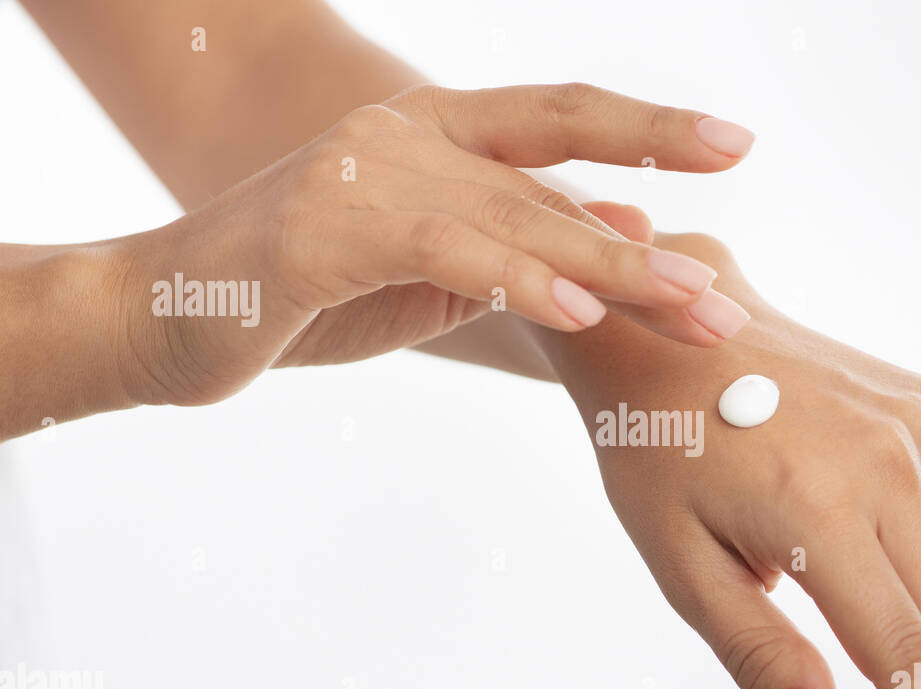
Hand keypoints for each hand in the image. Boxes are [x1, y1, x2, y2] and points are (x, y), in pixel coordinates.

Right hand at [110, 83, 755, 405]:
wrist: (164, 314)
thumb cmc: (306, 295)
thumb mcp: (432, 270)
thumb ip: (515, 247)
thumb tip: (621, 232)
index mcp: (435, 136)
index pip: (559, 119)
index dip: (648, 124)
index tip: (733, 143)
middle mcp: (406, 136)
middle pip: (554, 178)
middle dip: (650, 240)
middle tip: (730, 286)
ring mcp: (362, 175)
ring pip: (513, 216)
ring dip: (611, 266)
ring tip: (691, 307)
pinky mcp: (323, 230)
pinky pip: (441, 251)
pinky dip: (516, 280)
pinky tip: (581, 309)